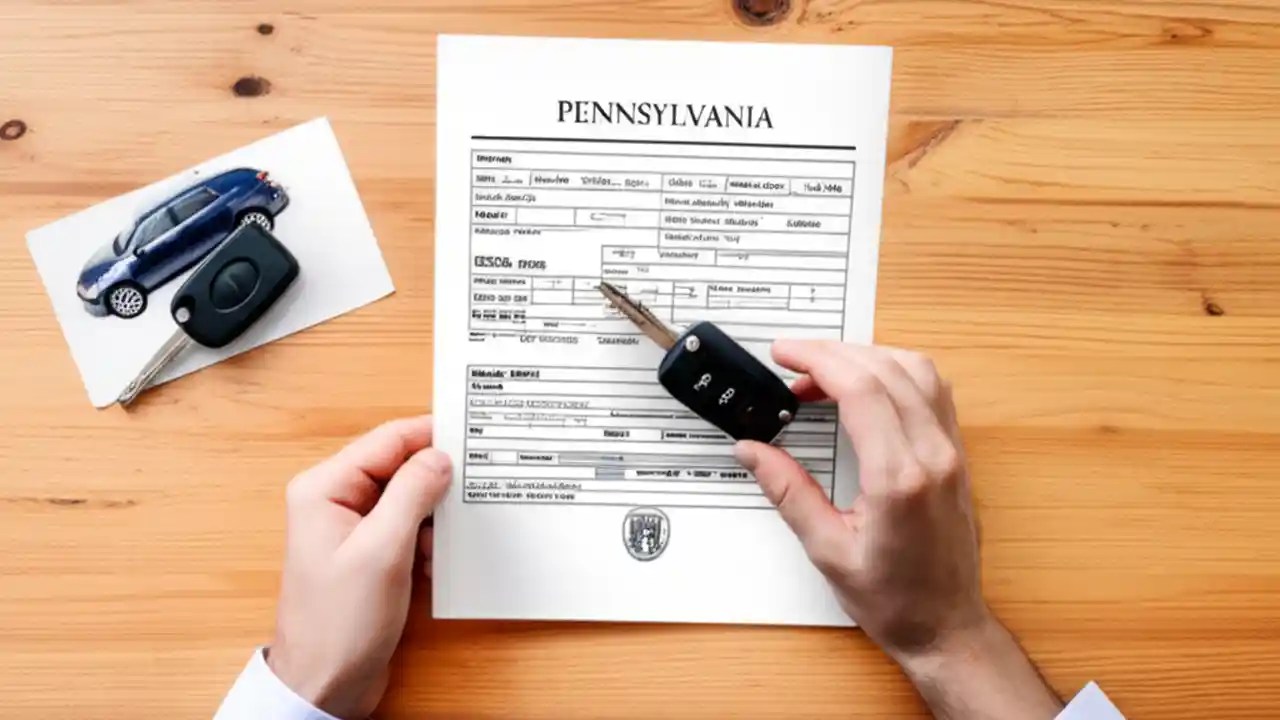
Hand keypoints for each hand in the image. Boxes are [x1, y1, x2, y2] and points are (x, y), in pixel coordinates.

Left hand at [267, 415, 451, 718]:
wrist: (324, 684)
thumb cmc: (337, 626)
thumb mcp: (382, 552)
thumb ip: (411, 495)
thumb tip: (439, 457)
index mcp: (324, 488)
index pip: (387, 440)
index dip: (430, 435)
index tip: (471, 436)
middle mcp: (334, 500)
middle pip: (399, 466)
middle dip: (436, 478)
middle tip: (473, 486)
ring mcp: (351, 527)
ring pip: (408, 497)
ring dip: (433, 515)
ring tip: (448, 536)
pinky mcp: (369, 552)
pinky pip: (408, 527)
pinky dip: (427, 539)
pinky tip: (435, 561)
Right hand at [734, 341, 1062, 716]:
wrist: (946, 628)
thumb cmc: (895, 601)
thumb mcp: (827, 550)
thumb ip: (788, 492)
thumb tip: (753, 451)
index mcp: (899, 479)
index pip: (862, 389)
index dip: (819, 360)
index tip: (786, 354)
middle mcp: (934, 456)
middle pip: (886, 370)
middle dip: (834, 353)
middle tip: (794, 363)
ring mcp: (952, 453)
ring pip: (917, 370)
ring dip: (868, 358)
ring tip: (825, 373)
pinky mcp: (957, 455)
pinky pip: (933, 391)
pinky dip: (895, 373)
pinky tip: (865, 387)